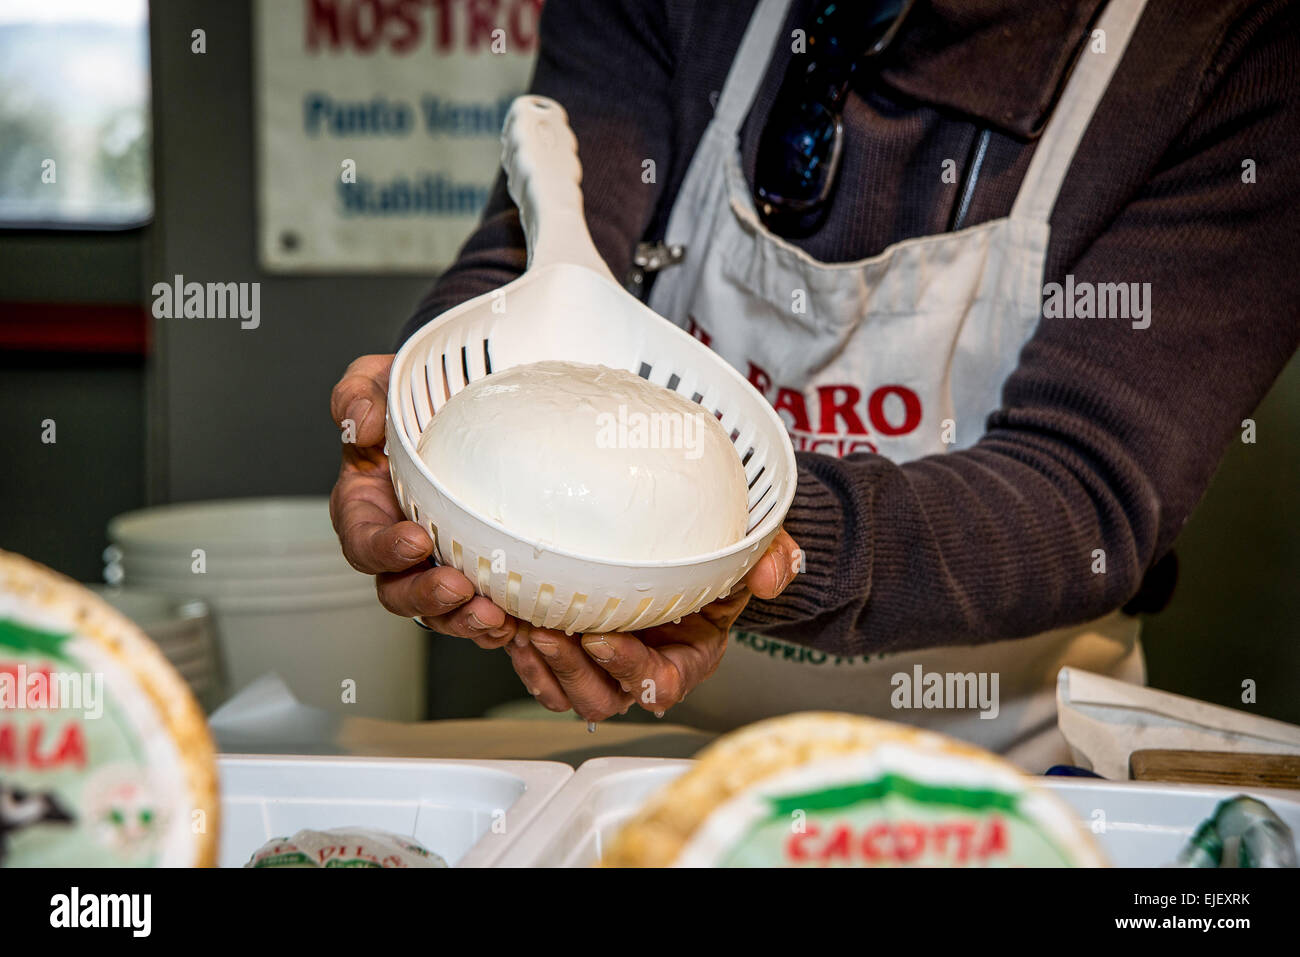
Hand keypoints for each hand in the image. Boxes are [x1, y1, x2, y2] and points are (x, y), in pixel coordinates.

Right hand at [328, 354, 520, 646]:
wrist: (468, 403)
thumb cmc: (417, 397)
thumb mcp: (381, 380)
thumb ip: (359, 394)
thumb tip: (361, 423)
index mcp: (366, 506)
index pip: (361, 539)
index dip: (382, 549)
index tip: (413, 540)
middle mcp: (398, 545)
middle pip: (398, 590)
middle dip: (427, 598)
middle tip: (459, 590)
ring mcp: (439, 564)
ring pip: (443, 612)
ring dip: (466, 621)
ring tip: (497, 618)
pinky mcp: (479, 575)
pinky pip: (485, 612)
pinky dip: (505, 626)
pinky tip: (528, 625)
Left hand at [505, 530, 801, 721]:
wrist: (687, 542)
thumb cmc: (717, 552)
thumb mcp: (755, 546)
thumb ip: (771, 557)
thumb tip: (771, 576)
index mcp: (690, 655)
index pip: (662, 681)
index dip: (632, 667)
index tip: (605, 638)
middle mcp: (646, 667)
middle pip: (607, 698)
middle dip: (575, 670)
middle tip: (552, 633)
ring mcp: (606, 664)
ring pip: (571, 694)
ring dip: (547, 667)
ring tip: (528, 629)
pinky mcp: (574, 650)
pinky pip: (545, 677)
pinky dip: (527, 660)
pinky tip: (514, 629)